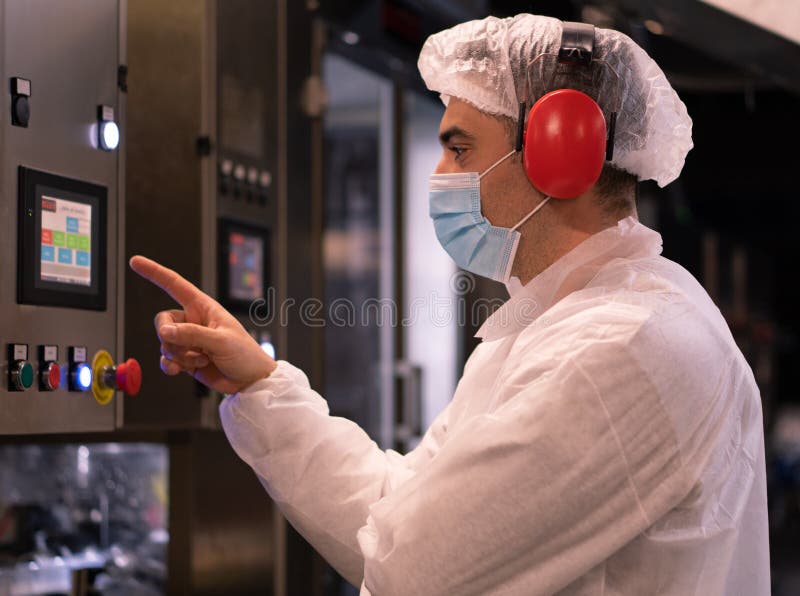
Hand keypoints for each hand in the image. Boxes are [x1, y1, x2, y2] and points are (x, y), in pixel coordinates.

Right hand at [129, 255, 276, 394]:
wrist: (250, 382)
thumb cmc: (245, 355)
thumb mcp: (221, 341)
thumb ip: (192, 335)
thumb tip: (164, 331)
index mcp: (204, 308)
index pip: (175, 285)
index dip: (155, 272)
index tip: (135, 262)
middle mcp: (193, 322)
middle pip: (163, 320)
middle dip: (167, 335)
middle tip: (183, 346)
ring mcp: (189, 341)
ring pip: (164, 343)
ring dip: (177, 355)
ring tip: (200, 360)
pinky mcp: (186, 359)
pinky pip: (166, 359)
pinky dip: (171, 365)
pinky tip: (182, 370)